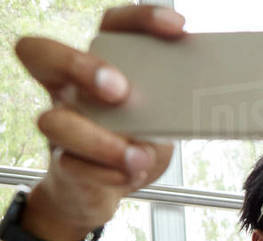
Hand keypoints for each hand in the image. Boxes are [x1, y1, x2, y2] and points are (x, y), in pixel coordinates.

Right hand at [15, 5, 183, 239]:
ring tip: (138, 155)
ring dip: (101, 141)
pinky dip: (108, 174)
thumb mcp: (160, 119)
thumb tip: (209, 94)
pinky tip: (130, 174)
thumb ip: (172, 103)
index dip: (140, 20)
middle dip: (80, 66)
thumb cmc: (134, 142)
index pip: (110, 26)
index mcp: (98, 65)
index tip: (178, 28)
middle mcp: (70, 89)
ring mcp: (61, 127)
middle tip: (120, 91)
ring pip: (54, 122)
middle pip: (43, 54)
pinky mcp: (66, 164)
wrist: (108, 189)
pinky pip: (74, 166)